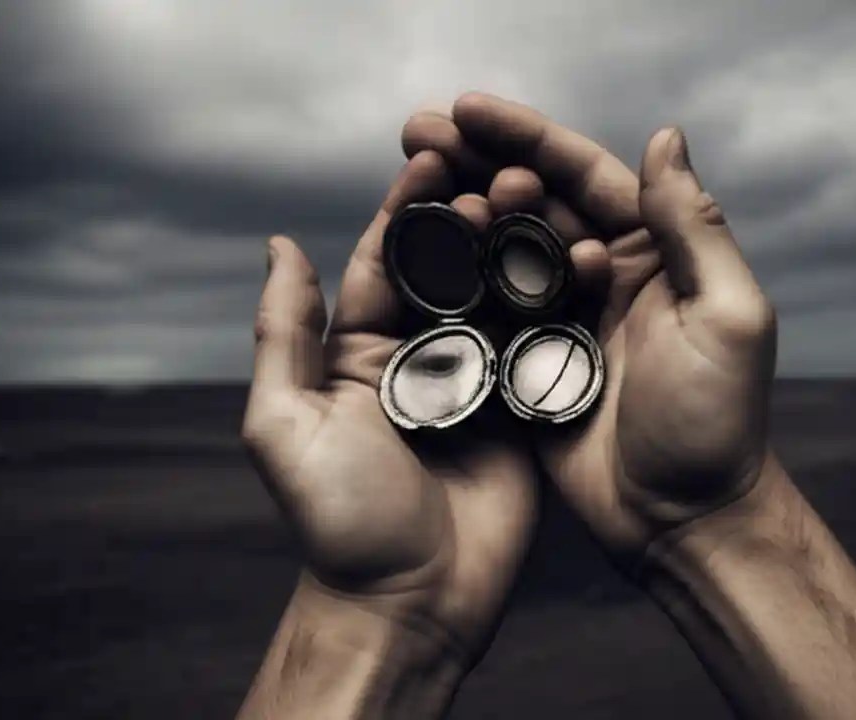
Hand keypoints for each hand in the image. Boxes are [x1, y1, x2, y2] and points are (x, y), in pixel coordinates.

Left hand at [240, 151, 536, 672]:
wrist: (412, 603)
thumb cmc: (341, 521)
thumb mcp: (286, 424)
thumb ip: (283, 334)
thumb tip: (279, 245)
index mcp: (358, 356)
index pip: (383, 263)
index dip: (406, 209)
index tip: (431, 155)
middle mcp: (420, 362)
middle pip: (448, 272)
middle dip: (469, 216)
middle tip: (497, 166)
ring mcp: (476, 385)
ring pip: (498, 300)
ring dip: (515, 249)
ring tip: (537, 197)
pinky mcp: (523, 412)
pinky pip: (538, 349)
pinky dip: (555, 305)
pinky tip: (576, 260)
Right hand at [402, 94, 776, 570]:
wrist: (682, 518)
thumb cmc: (718, 422)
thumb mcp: (725, 317)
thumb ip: (692, 228)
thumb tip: (664, 137)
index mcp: (654, 254)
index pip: (585, 175)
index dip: (525, 137)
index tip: (466, 108)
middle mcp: (606, 275)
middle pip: (533, 201)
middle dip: (477, 161)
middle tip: (416, 130)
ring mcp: (563, 320)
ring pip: (502, 248)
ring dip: (458, 211)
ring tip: (408, 179)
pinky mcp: (529, 364)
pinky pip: (487, 309)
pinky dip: (454, 279)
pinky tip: (415, 253)